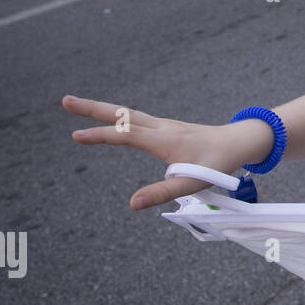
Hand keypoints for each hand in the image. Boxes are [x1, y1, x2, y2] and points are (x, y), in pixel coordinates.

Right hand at [63, 95, 270, 208]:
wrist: (239, 141)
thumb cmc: (218, 163)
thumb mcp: (193, 182)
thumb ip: (163, 192)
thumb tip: (132, 204)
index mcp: (164, 140)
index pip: (125, 135)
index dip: (100, 136)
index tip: (75, 136)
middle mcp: (160, 127)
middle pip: (121, 114)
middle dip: (92, 108)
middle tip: (64, 101)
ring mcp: (163, 125)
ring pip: (127, 114)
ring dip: (102, 109)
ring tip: (77, 106)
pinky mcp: (166, 127)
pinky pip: (135, 118)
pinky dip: (117, 115)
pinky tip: (110, 119)